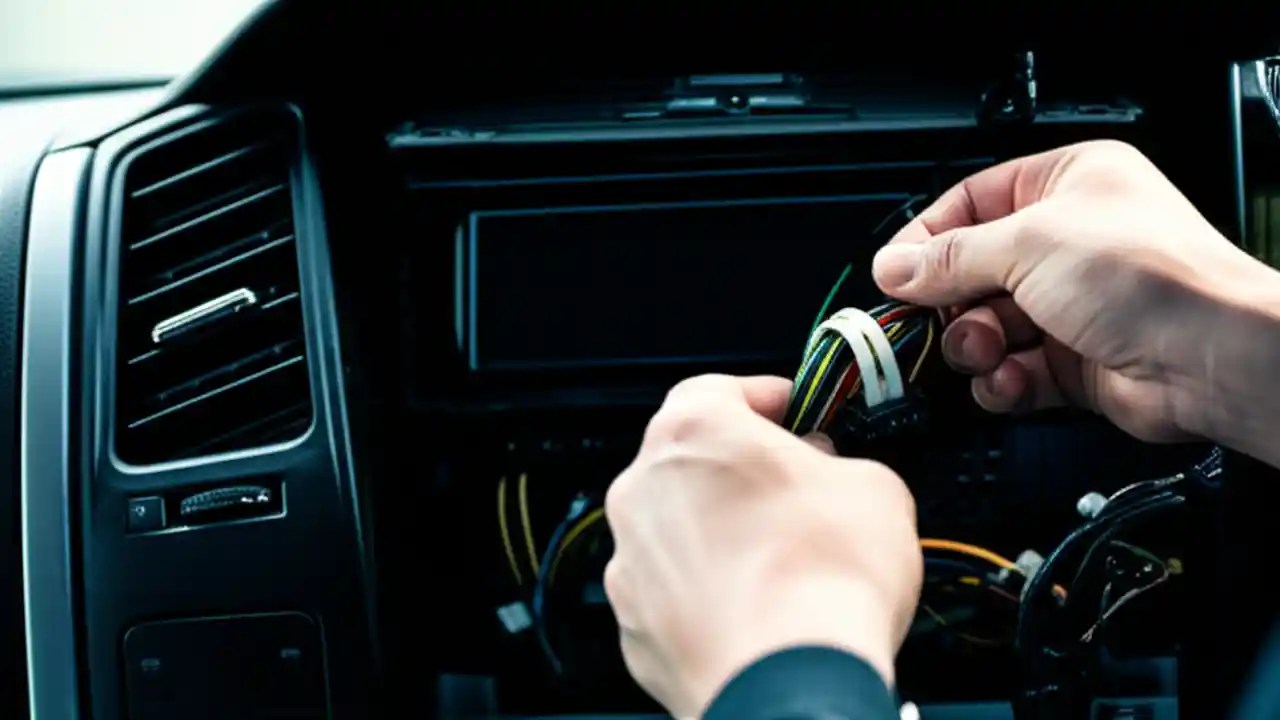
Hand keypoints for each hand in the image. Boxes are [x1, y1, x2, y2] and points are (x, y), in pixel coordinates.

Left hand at [604, 374, 921, 717]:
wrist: (788, 680)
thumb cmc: (824, 578)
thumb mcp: (874, 488)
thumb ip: (840, 463)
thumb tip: (828, 472)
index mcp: (693, 431)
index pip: (717, 389)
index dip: (762, 400)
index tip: (794, 413)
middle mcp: (644, 488)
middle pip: (689, 460)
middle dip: (740, 471)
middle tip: (796, 491)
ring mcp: (630, 559)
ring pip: (676, 528)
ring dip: (719, 534)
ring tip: (779, 562)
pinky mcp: (631, 622)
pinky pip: (670, 591)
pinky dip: (704, 593)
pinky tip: (754, 608)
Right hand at [872, 139, 1279, 451]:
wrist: (1209, 356)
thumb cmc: (1153, 277)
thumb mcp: (1028, 244)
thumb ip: (951, 257)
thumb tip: (896, 265)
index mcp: (1067, 185)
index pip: (972, 202)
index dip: (929, 238)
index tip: (895, 272)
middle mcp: (1068, 242)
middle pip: (972, 271)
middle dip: (951, 302)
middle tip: (927, 319)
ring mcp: (1071, 305)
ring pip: (986, 326)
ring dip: (974, 345)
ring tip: (983, 350)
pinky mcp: (1072, 361)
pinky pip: (1011, 371)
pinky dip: (1002, 382)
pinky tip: (1009, 382)